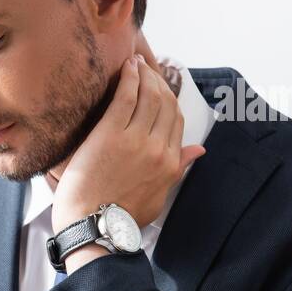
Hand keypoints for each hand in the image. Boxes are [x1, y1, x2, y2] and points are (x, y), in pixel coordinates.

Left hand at [51, 54, 206, 241]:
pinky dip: (129, 79)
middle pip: (165, 103)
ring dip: (144, 74)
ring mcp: (135, 140)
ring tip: (136, 62)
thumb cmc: (120, 218)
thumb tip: (198, 152)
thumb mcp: (158, 196)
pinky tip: (126, 67)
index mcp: (170, 162)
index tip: (160, 87)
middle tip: (147, 69)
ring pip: (148, 96)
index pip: (176, 119)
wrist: (93, 228)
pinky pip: (125, 98)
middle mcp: (157, 148)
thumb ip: (177, 169)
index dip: (170, 98)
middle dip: (158, 81)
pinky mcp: (110, 134)